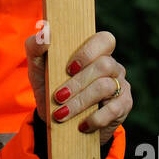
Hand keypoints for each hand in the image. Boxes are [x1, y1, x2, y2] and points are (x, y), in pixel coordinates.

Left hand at [24, 29, 132, 145]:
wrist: (57, 122)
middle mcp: (111, 65)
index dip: (89, 51)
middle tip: (58, 96)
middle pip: (104, 65)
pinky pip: (114, 109)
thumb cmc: (49, 87)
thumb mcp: (37, 68)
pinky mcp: (123, 106)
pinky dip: (95, 119)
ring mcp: (120, 85)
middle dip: (78, 83)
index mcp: (94, 51)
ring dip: (80, 102)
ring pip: (106, 87)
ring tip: (61, 114)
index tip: (69, 68)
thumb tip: (46, 33)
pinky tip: (81, 125)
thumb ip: (36, 46)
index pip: (104, 40)